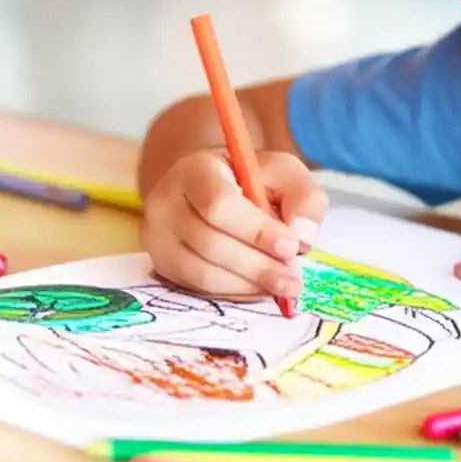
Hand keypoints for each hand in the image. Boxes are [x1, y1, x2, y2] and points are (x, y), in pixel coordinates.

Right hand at [140, 149, 327, 300]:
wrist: (216, 189)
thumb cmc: (253, 180)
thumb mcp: (286, 174)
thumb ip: (304, 198)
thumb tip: (302, 237)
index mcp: (195, 169)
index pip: (220, 205)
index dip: (256, 231)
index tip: (291, 247)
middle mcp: (165, 201)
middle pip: (210, 243)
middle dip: (257, 265)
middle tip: (293, 279)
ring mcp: (157, 235)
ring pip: (202, 271)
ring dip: (248, 284)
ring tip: (284, 285)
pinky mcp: (162, 263)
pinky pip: (197, 287)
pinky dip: (234, 292)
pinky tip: (260, 288)